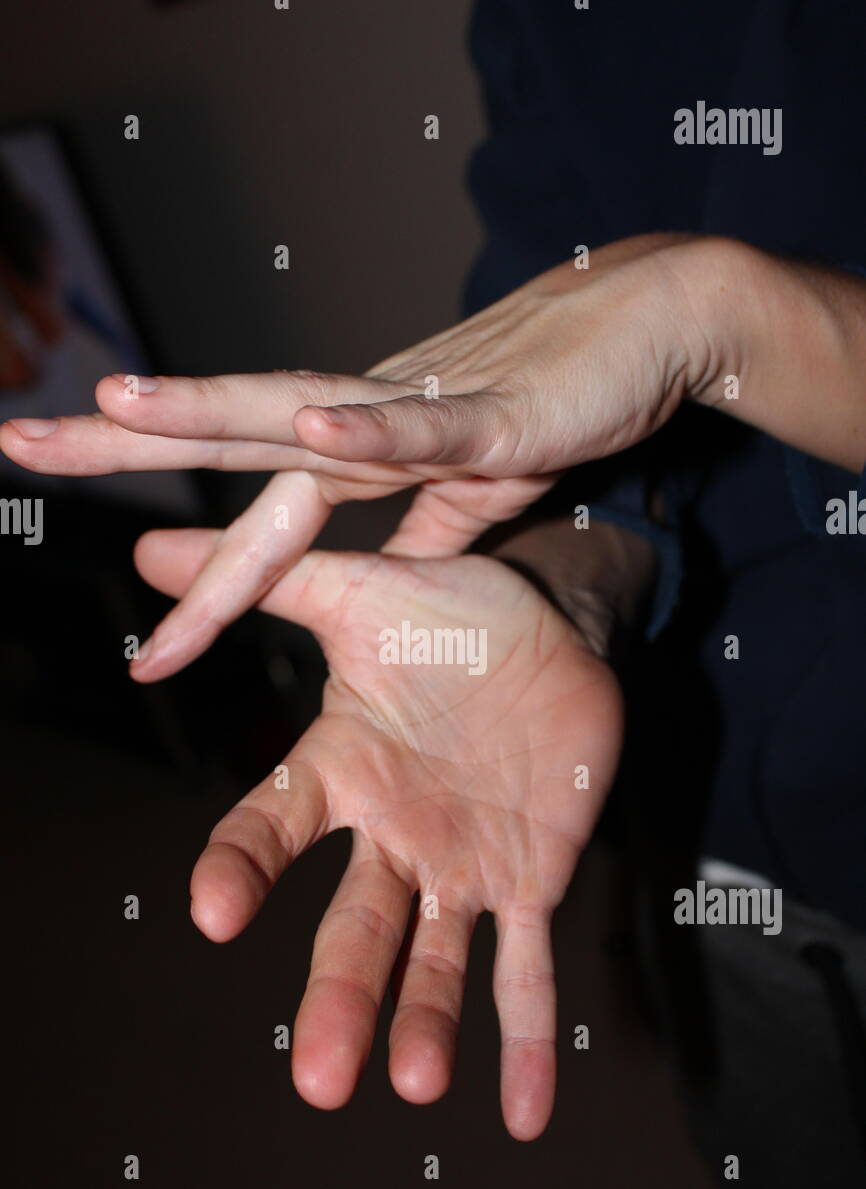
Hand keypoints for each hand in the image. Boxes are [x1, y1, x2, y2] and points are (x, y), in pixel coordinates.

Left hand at [1, 232, 709, 678]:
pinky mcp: (493, 415)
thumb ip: (416, 528)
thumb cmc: (554, 404)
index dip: (193, 574)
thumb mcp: (469, 492)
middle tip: (21, 438)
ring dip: (211, 411)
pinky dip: (372, 430)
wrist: (650, 328)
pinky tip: (313, 428)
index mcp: (356, 448)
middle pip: (230, 435)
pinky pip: (426, 426)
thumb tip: (380, 570)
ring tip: (119, 403)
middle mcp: (364, 421)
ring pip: (301, 412)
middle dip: (124, 441)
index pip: (252, 510)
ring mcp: (420, 409)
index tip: (137, 637)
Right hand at [134, 534, 622, 1138]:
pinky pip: (528, 970)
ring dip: (425, 1027)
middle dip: (338, 998)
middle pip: (357, 926)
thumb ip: (269, 583)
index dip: (244, 867)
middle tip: (316, 1078)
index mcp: (345, 767)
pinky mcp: (534, 880)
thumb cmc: (450, 615)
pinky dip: (528, 1042)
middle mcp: (396, 833)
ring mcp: (464, 866)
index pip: (276, 824)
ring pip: (438, 960)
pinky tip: (525, 1116)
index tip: (213, 914)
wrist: (553, 629)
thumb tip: (150, 545)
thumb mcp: (362, 593)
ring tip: (413, 1087)